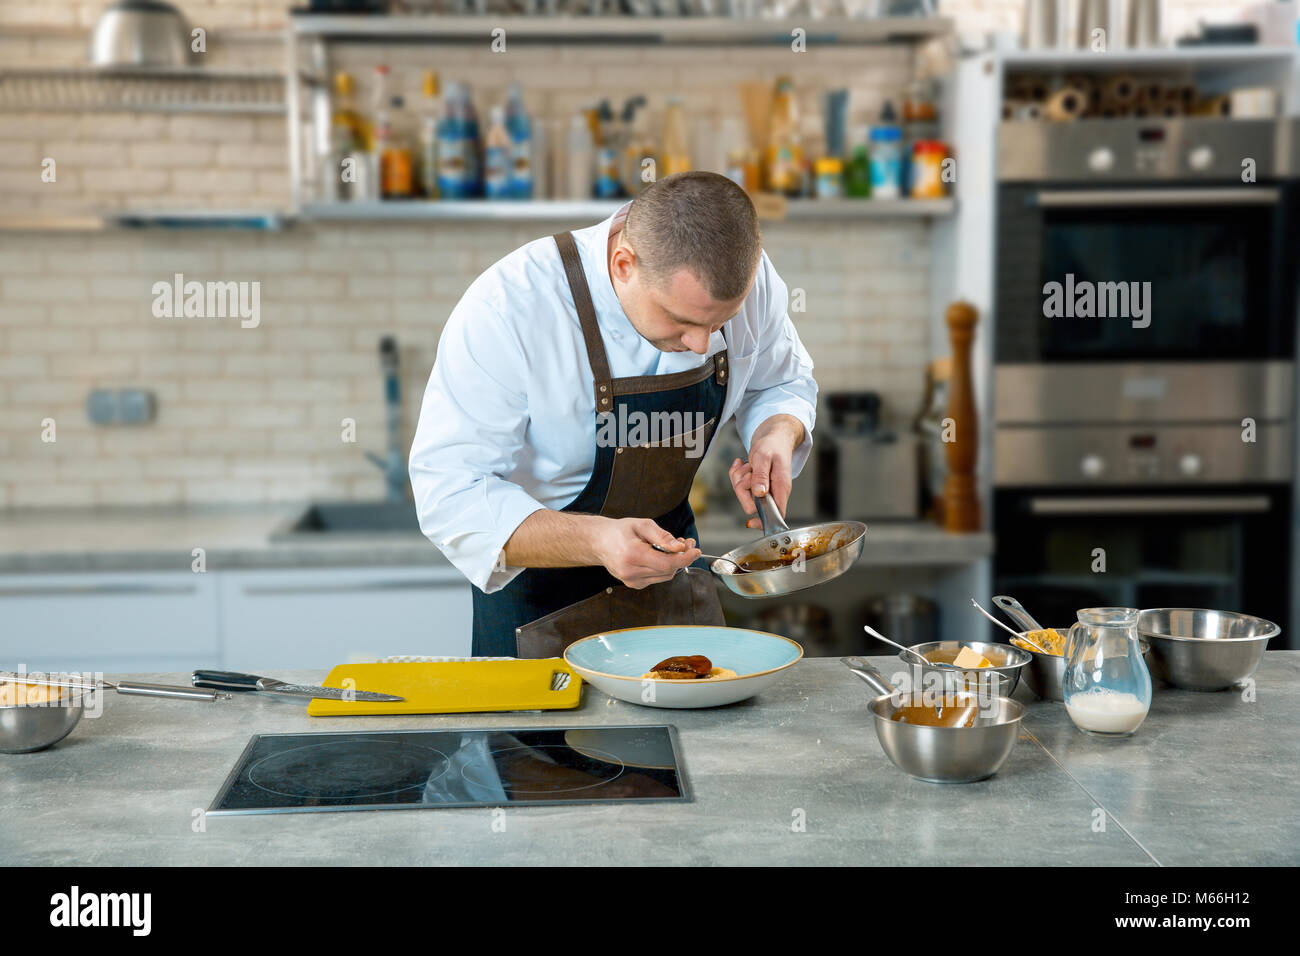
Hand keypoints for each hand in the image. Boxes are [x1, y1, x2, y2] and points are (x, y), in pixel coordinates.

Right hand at [591, 518, 699, 589]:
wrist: (599, 542)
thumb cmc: (619, 531)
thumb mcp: (642, 525)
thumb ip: (662, 536)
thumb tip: (680, 546)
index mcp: (632, 555)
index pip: (667, 563)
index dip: (685, 558)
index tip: (695, 550)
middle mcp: (631, 572)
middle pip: (668, 570)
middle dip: (682, 557)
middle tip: (687, 543)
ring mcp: (631, 581)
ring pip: (665, 576)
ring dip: (674, 563)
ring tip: (674, 547)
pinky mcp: (634, 584)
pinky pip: (657, 578)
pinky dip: (664, 568)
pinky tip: (661, 556)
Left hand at [729, 415, 802, 530]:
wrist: (774, 436)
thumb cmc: (773, 445)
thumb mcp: (765, 456)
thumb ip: (762, 475)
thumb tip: (759, 493)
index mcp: (781, 487)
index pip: (777, 514)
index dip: (763, 522)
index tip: (750, 522)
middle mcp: (773, 491)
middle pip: (752, 504)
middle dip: (743, 489)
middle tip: (748, 472)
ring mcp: (763, 488)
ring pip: (743, 494)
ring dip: (740, 478)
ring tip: (749, 465)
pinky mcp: (755, 484)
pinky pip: (739, 485)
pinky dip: (737, 474)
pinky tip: (741, 464)